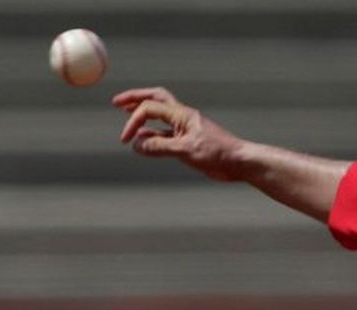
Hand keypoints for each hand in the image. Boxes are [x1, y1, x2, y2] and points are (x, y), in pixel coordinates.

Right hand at [113, 87, 245, 180]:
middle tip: (117, 102)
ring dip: (143, 118)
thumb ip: (160, 147)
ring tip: (127, 120)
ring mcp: (185, 129)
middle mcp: (182, 118)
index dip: (133, 121)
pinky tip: (143, 142)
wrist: (239, 162)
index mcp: (182, 114)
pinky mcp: (188, 142)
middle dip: (135, 99)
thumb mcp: (186, 150)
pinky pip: (165, 135)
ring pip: (159, 117)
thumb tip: (137, 145)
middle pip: (155, 99)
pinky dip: (152, 136)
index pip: (149, 109)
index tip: (126, 139)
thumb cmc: (219, 153)